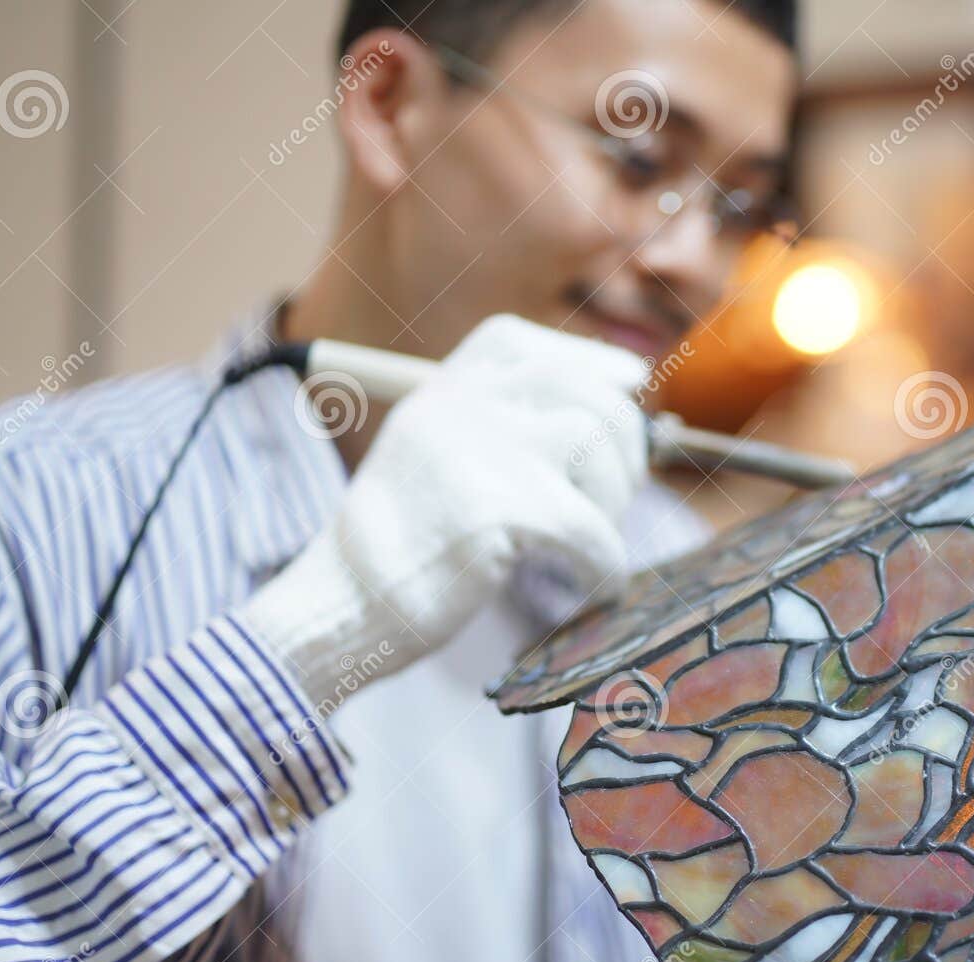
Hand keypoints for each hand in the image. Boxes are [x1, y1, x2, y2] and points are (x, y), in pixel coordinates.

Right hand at [241, 314, 649, 705]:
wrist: (344, 605)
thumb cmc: (399, 548)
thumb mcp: (432, 458)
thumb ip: (494, 427)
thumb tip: (602, 409)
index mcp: (441, 390)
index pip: (519, 343)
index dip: (584, 358)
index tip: (629, 382)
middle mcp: (462, 404)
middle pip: (583, 392)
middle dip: (624, 445)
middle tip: (618, 495)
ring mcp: (482, 449)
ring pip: (597, 443)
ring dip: (614, 501)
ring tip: (595, 542)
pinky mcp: (501, 509)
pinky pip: (593, 528)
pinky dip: (608, 564)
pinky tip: (599, 585)